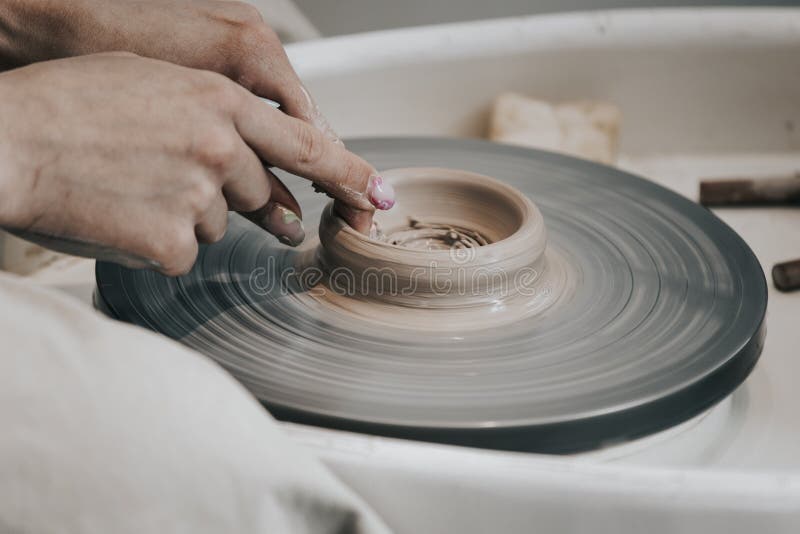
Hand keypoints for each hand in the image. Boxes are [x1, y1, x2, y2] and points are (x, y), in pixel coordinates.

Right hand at [0, 0, 389, 231]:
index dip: (349, 175)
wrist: (9, 140)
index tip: (376, 195)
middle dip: (231, 194)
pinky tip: (120, 215)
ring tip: (129, 186)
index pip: (309, 147)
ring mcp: (199, 195)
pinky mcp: (172, 241)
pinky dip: (156, 242)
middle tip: (181, 179)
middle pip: (257, 193)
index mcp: (221, 102)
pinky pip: (184, 252)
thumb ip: (214, 115)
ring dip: (183, 213)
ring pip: (217, 223)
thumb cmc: (70, 106)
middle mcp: (221, 147)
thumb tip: (247, 151)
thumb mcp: (155, 83)